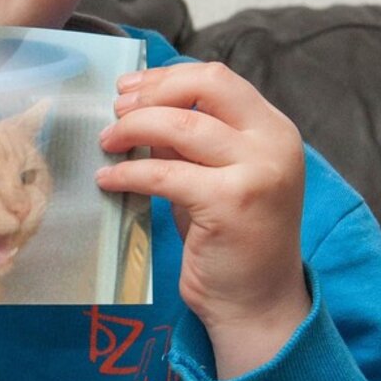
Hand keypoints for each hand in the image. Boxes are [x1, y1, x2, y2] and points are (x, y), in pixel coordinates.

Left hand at [95, 61, 310, 378]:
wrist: (255, 302)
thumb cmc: (229, 236)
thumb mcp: (215, 174)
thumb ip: (191, 139)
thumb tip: (137, 104)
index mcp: (273, 129)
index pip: (216, 78)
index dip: (166, 78)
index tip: (128, 88)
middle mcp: (274, 143)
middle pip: (205, 86)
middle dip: (151, 93)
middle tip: (115, 111)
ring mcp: (258, 171)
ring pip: (180, 125)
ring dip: (132, 129)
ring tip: (106, 142)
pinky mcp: (231, 202)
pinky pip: (164, 173)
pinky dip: (128, 172)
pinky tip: (107, 179)